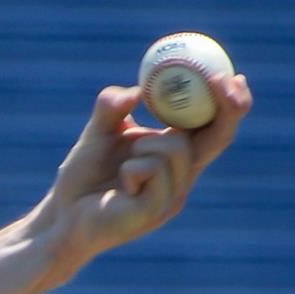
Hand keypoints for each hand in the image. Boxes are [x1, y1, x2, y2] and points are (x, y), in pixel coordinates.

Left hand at [36, 73, 252, 282]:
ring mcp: (171, 197)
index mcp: (175, 155)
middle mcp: (181, 177)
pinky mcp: (155, 212)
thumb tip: (135, 91)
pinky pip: (153, 170)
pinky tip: (119, 185)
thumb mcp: (97, 134)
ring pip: (178, 149)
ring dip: (146, 144)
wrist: (61, 216)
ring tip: (123, 164)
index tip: (233, 76)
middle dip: (228, 107)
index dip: (230, 103)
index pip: (213, 127)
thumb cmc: (82, 178)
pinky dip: (131, 167)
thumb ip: (111, 108)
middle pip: (219, 137)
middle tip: (223, 80)